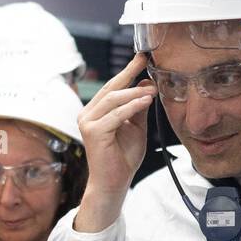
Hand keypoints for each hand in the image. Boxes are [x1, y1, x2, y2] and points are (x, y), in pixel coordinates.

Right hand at [74, 54, 155, 232]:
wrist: (114, 182)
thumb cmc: (123, 157)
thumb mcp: (136, 127)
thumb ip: (139, 107)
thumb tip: (146, 83)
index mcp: (96, 111)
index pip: (112, 86)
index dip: (127, 71)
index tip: (141, 57)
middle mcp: (88, 114)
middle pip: (110, 88)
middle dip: (129, 73)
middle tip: (145, 62)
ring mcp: (88, 123)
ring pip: (112, 100)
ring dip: (134, 92)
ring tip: (153, 89)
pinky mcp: (93, 133)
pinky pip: (115, 115)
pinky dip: (131, 107)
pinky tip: (145, 101)